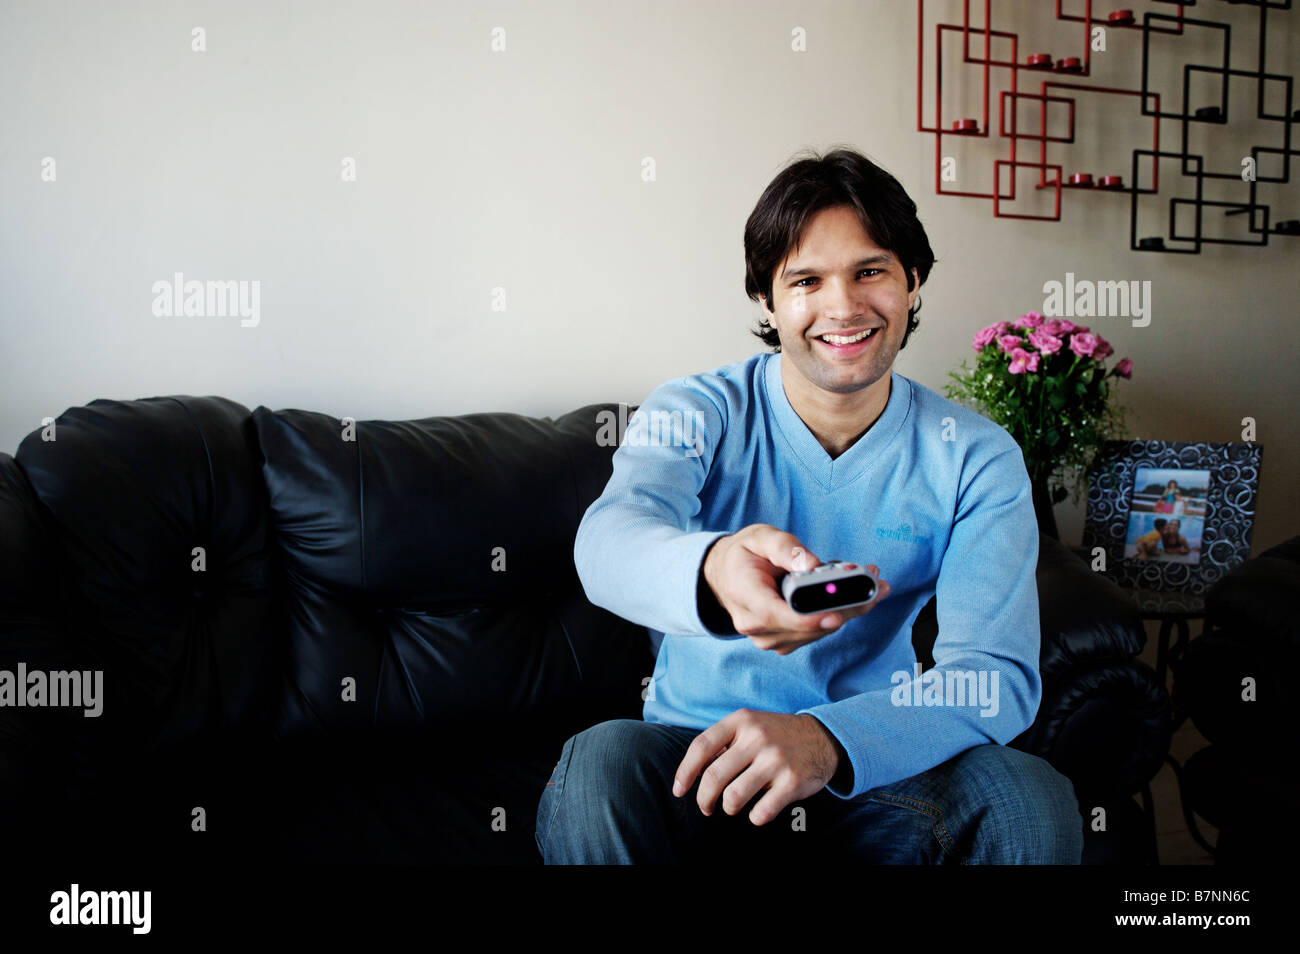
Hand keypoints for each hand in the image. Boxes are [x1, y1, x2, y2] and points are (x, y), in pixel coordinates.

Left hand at [672, 709, 842, 825]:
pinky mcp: (793, 781)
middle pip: (714, 777)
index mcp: (742, 721)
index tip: (679, 790)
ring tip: (732, 807)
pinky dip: (755, 817)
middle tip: (705, 808)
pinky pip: (762, 811)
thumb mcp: (750, 724)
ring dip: (728, 808)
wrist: (824, 736)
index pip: (701, 747)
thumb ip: (723, 741)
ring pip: (734, 797)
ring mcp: (776, 759)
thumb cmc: (777, 735)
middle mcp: (757, 738)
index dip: (685, 772)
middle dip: (704, 799)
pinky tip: (759, 811)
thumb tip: (692, 770)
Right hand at [702, 524, 889, 653]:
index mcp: (746, 598)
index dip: (810, 619)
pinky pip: (817, 633)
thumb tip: (812, 564)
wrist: (726, 576)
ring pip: (818, 632)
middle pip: (807, 627)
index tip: (838, 613)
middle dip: (845, 607)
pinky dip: (838, 615)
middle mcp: (757, 627)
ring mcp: (771, 638)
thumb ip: (785, 548)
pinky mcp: (785, 641)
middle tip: (876, 585)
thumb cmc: (743, 555)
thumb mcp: (760, 537)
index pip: (778, 616)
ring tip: (873, 585)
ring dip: (848, 610)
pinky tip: (856, 597)